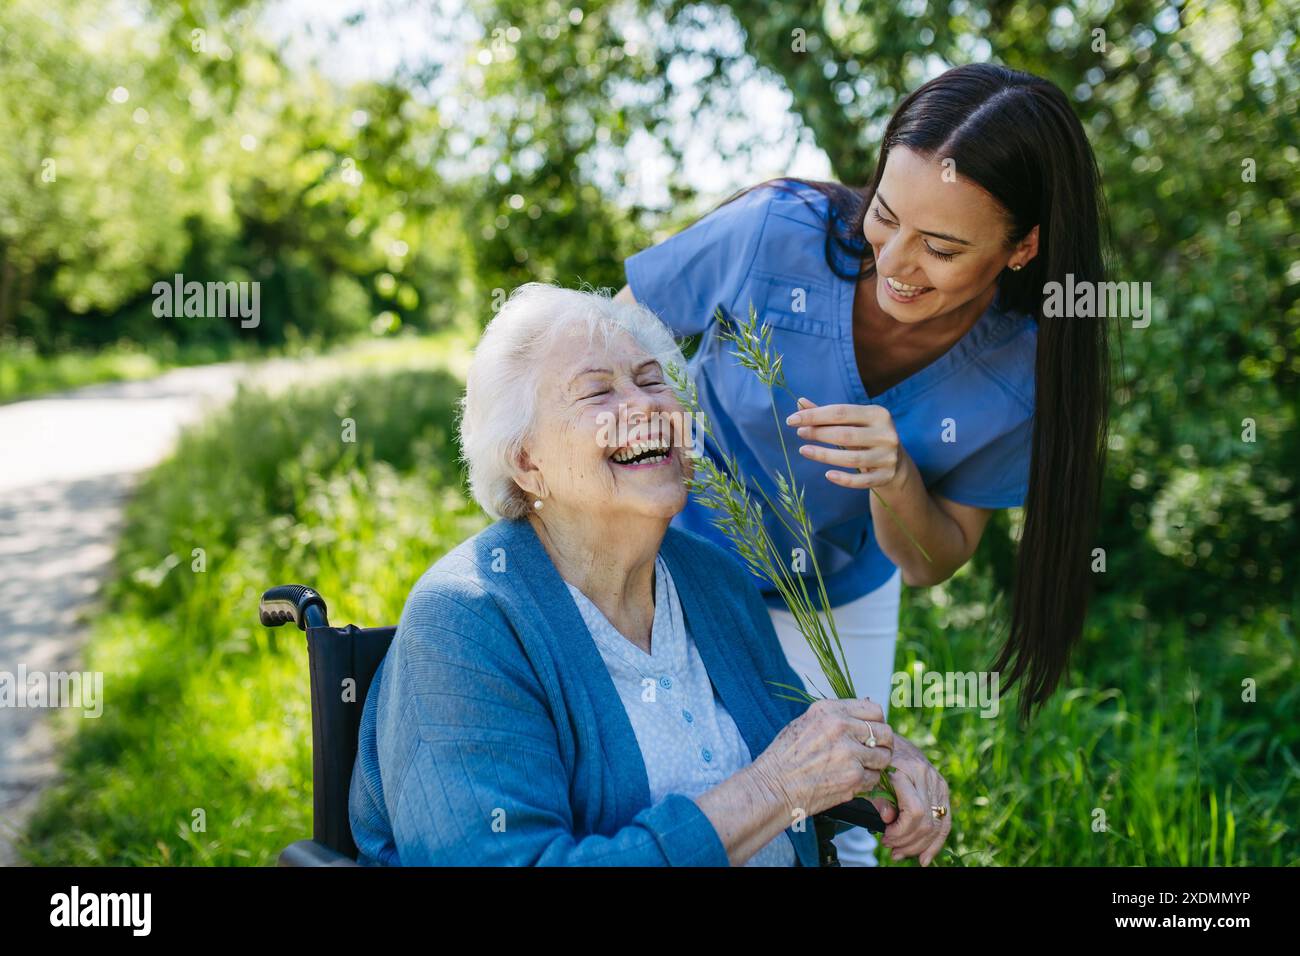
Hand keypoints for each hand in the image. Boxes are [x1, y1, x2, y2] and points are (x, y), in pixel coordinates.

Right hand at [749, 697, 893, 820]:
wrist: (773, 786)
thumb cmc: (785, 757)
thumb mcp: (806, 722)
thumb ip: (835, 717)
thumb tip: (862, 718)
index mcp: (829, 710)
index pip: (874, 709)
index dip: (876, 722)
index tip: (872, 731)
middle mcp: (841, 727)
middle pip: (885, 732)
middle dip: (882, 744)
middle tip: (872, 752)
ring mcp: (849, 753)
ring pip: (884, 756)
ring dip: (875, 764)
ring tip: (859, 768)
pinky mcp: (853, 778)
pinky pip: (874, 778)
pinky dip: (866, 782)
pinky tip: (849, 781)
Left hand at [785, 397, 902, 489]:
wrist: (895, 463)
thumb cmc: (866, 436)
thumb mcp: (851, 422)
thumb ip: (827, 414)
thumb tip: (799, 402)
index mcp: (878, 414)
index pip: (840, 412)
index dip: (814, 416)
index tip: (791, 420)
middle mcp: (886, 434)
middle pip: (845, 434)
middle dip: (819, 433)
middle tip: (800, 433)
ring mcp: (888, 457)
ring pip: (851, 458)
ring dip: (824, 455)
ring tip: (804, 450)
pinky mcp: (886, 476)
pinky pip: (861, 481)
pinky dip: (843, 479)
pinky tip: (827, 475)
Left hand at [878, 735, 951, 865]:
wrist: (886, 738)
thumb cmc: (873, 758)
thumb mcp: (868, 775)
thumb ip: (876, 796)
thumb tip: (888, 818)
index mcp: (908, 770)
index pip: (914, 812)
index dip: (900, 832)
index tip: (885, 838)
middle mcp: (927, 775)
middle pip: (926, 822)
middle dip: (908, 842)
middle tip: (891, 849)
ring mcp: (937, 781)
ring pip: (937, 824)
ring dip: (919, 845)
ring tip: (901, 853)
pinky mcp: (942, 787)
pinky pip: (945, 820)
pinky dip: (935, 842)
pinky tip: (924, 857)